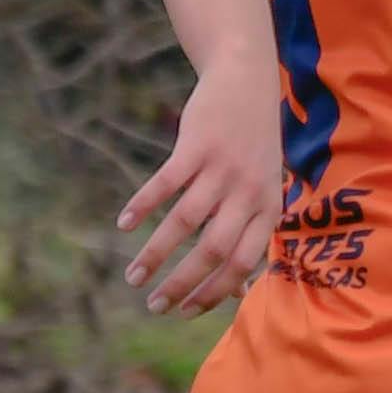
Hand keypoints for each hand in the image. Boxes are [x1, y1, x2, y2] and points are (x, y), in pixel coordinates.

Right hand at [118, 52, 283, 315]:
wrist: (248, 80)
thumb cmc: (253, 147)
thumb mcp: (263, 189)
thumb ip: (250, 234)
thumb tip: (237, 292)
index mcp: (268, 209)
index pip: (241, 265)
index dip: (212, 293)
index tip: (183, 311)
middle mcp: (249, 192)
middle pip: (212, 251)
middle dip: (181, 284)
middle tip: (153, 304)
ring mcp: (223, 169)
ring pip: (184, 223)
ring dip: (155, 254)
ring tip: (133, 276)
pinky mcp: (196, 146)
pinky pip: (165, 185)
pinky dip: (141, 207)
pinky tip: (124, 224)